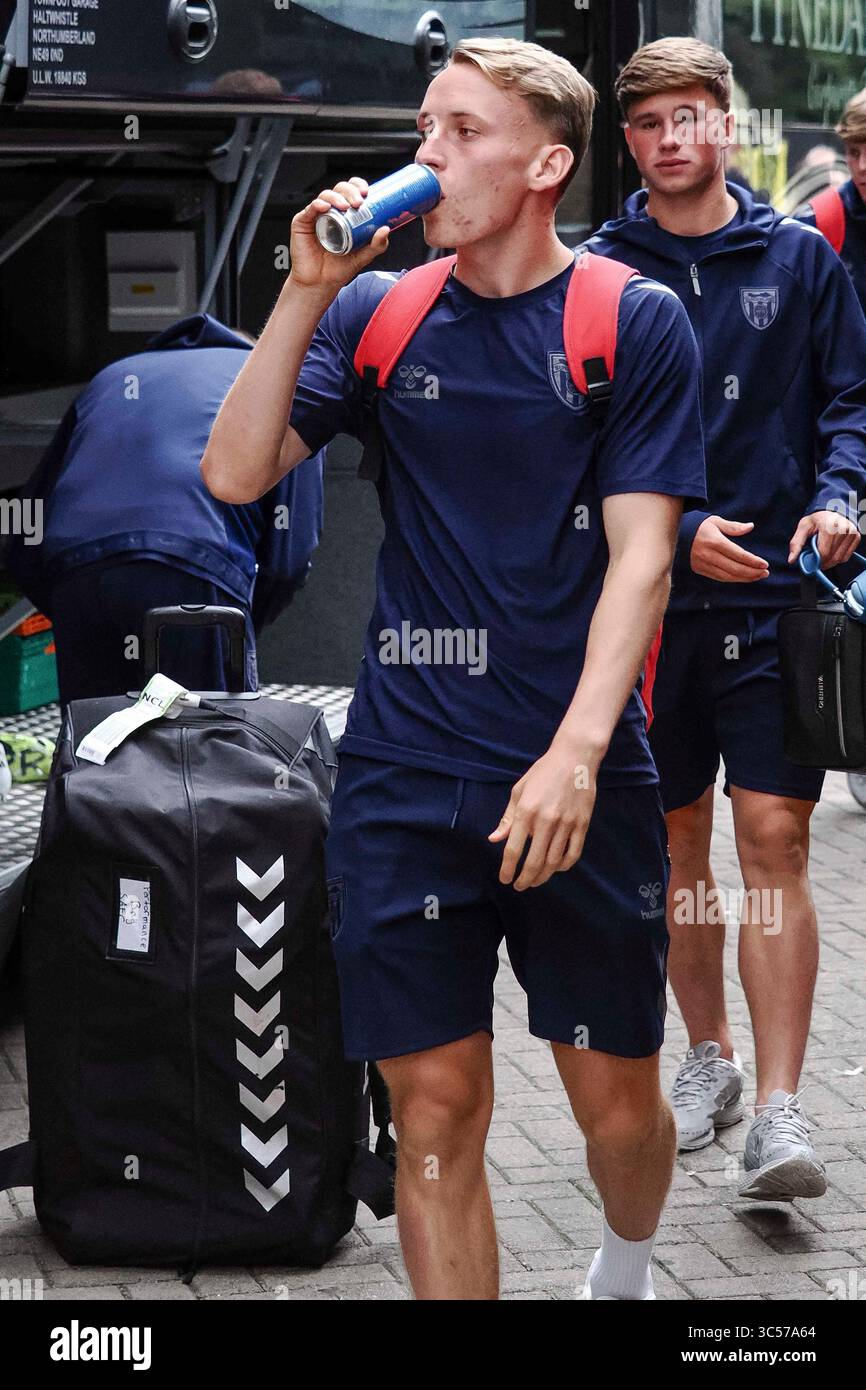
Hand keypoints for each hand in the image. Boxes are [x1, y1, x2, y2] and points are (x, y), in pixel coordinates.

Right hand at [288, 177, 389, 292]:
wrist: (320, 284)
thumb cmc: (339, 269)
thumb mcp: (363, 256)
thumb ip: (376, 245)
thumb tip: (386, 229)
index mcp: (344, 214)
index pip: (351, 192)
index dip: (357, 186)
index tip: (367, 192)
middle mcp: (330, 211)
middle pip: (339, 190)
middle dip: (350, 191)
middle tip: (359, 202)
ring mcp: (315, 215)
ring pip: (325, 195)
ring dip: (336, 197)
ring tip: (345, 206)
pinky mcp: (302, 222)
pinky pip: (310, 208)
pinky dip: (318, 204)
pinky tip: (325, 207)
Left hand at [487, 741, 597, 890]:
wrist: (574, 758)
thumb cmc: (543, 772)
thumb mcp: (519, 790)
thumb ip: (508, 817)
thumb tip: (495, 839)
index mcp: (526, 811)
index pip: (514, 849)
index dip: (507, 869)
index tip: (505, 879)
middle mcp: (546, 820)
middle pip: (534, 862)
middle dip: (525, 879)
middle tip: (520, 886)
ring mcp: (566, 824)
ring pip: (553, 862)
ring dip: (542, 876)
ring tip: (535, 881)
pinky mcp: (582, 824)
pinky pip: (573, 853)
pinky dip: (563, 866)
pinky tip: (555, 868)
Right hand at [690, 515, 769, 581]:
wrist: (677, 535)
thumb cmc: (700, 527)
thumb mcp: (716, 521)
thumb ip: (733, 527)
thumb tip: (750, 527)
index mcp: (715, 541)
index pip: (739, 554)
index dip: (753, 561)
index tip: (765, 564)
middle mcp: (709, 555)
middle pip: (735, 568)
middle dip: (752, 572)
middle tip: (765, 572)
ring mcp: (704, 564)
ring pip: (729, 576)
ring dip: (745, 578)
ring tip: (758, 576)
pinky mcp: (701, 570)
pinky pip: (720, 578)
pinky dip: (734, 579)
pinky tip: (744, 578)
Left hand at [788, 509, 860, 567]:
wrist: (832, 510)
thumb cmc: (816, 520)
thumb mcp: (803, 527)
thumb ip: (796, 544)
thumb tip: (791, 560)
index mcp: (830, 526)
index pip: (824, 553)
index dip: (816, 561)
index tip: (810, 562)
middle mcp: (843, 529)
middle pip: (833, 558)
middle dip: (822, 563)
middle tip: (815, 560)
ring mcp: (852, 533)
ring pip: (840, 559)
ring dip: (830, 562)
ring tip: (823, 554)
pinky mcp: (856, 536)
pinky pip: (846, 557)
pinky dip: (838, 558)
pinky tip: (832, 551)